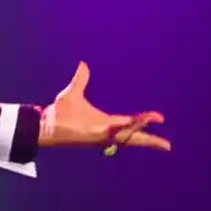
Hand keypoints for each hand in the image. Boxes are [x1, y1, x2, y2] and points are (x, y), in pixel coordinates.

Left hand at [39, 62, 169, 152]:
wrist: (44, 123)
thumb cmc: (59, 113)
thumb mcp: (73, 92)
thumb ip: (81, 80)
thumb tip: (83, 65)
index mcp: (105, 122)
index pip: (130, 123)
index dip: (145, 121)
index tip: (159, 118)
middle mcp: (105, 131)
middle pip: (133, 137)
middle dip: (149, 140)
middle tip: (166, 145)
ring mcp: (100, 135)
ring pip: (126, 136)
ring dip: (140, 134)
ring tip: (158, 137)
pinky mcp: (93, 136)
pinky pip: (113, 134)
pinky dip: (124, 131)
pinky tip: (134, 126)